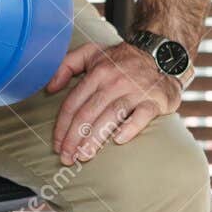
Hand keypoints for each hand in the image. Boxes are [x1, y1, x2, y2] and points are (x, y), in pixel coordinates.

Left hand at [46, 40, 182, 163]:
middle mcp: (114, 81)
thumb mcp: (92, 53)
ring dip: (95, 138)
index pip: (74, 103)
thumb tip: (49, 87)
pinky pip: (141, 115)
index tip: (57, 145)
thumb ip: (67, 65)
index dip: (62, 126)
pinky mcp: (154, 100)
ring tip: (84, 156)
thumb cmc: (122, 60)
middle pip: (88, 113)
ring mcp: (135, 91)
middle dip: (74, 138)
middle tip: (67, 158)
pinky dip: (130, 128)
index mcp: (97, 72)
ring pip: (110, 116)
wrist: (162, 55)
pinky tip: (118, 142)